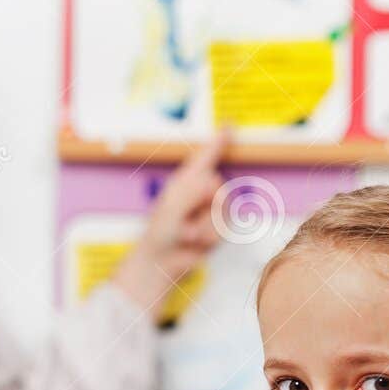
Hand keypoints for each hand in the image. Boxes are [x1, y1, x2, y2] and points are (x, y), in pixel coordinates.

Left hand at [111, 133, 227, 317]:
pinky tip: (194, 241)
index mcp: (185, 180)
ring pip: (224, 212)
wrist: (162, 262)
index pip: (204, 157)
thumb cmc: (160, 234)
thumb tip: (212, 180)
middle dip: (206, 208)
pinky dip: (208, 237)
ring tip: (187, 233)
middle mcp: (200, 192)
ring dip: (205, 227)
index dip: (218, 143)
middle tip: (187, 222)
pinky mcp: (218, 227)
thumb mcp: (171, 209)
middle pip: (220, 188)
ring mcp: (211, 210)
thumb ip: (192, 192)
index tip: (228, 127)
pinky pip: (225, 229)